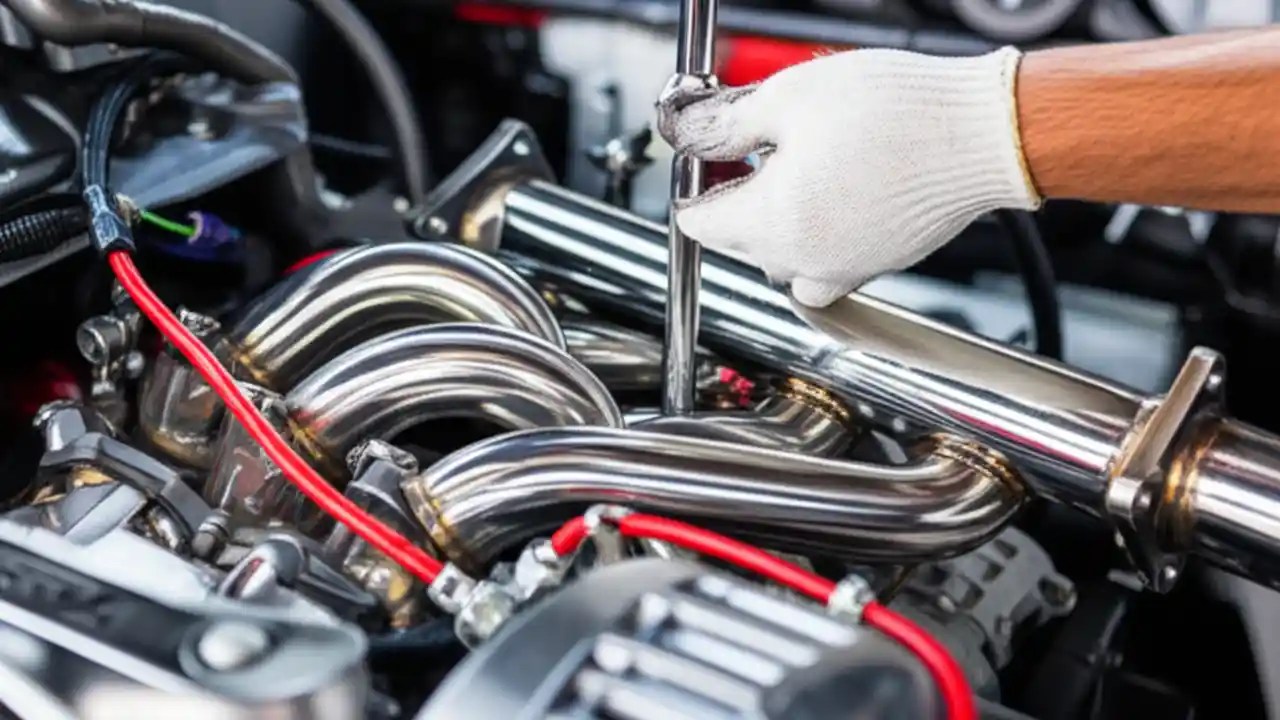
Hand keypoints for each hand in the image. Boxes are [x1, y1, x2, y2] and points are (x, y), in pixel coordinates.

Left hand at [658, 47, 1040, 306]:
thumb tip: (687, 135)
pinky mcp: (877, 265)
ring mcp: (844, 270)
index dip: (693, 183)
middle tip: (759, 145)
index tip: (707, 155)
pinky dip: (818, 234)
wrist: (983, 134)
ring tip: (801, 168)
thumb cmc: (899, 112)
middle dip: (736, 197)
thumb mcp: (788, 96)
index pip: (697, 223)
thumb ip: (725, 124)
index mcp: (772, 223)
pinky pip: (826, 263)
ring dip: (776, 222)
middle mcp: (804, 260)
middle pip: (737, 243)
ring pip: (782, 259)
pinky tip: (838, 188)